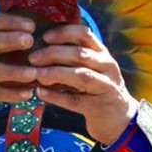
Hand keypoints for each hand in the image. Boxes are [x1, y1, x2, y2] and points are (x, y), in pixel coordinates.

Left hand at [29, 25, 137, 145]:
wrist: (119, 118)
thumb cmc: (98, 89)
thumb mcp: (92, 68)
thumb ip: (74, 57)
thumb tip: (42, 47)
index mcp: (103, 54)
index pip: (85, 35)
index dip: (64, 33)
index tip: (45, 37)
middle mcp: (107, 67)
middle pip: (80, 54)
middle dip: (53, 53)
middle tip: (33, 58)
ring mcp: (105, 87)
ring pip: (81, 75)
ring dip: (55, 73)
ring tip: (37, 74)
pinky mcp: (97, 107)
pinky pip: (74, 100)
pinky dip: (56, 96)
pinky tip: (40, 92)